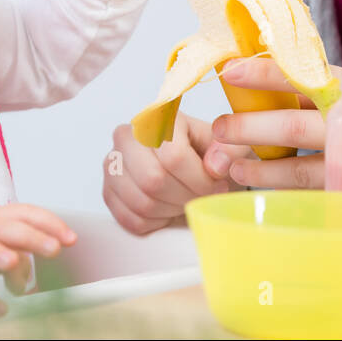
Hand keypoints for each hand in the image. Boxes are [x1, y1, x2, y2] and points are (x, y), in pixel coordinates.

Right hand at [102, 111, 249, 233]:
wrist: (194, 170)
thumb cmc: (212, 157)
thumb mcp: (233, 148)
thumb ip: (231, 151)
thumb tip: (215, 165)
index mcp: (159, 117)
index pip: (173, 156)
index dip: (199, 180)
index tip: (216, 186)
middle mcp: (129, 134)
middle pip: (153, 180)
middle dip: (184, 197)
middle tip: (200, 197)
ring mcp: (112, 163)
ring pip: (141, 202)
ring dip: (171, 211)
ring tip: (185, 201)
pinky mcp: (108, 190)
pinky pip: (129, 219)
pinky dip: (155, 223)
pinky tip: (167, 209)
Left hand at [204, 56, 331, 187]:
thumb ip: (309, 87)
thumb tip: (250, 72)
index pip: (301, 78)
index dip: (263, 74)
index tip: (228, 71)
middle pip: (293, 128)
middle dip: (250, 128)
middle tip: (219, 127)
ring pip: (298, 169)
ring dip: (260, 170)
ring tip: (235, 168)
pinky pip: (308, 194)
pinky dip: (282, 189)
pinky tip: (264, 189)